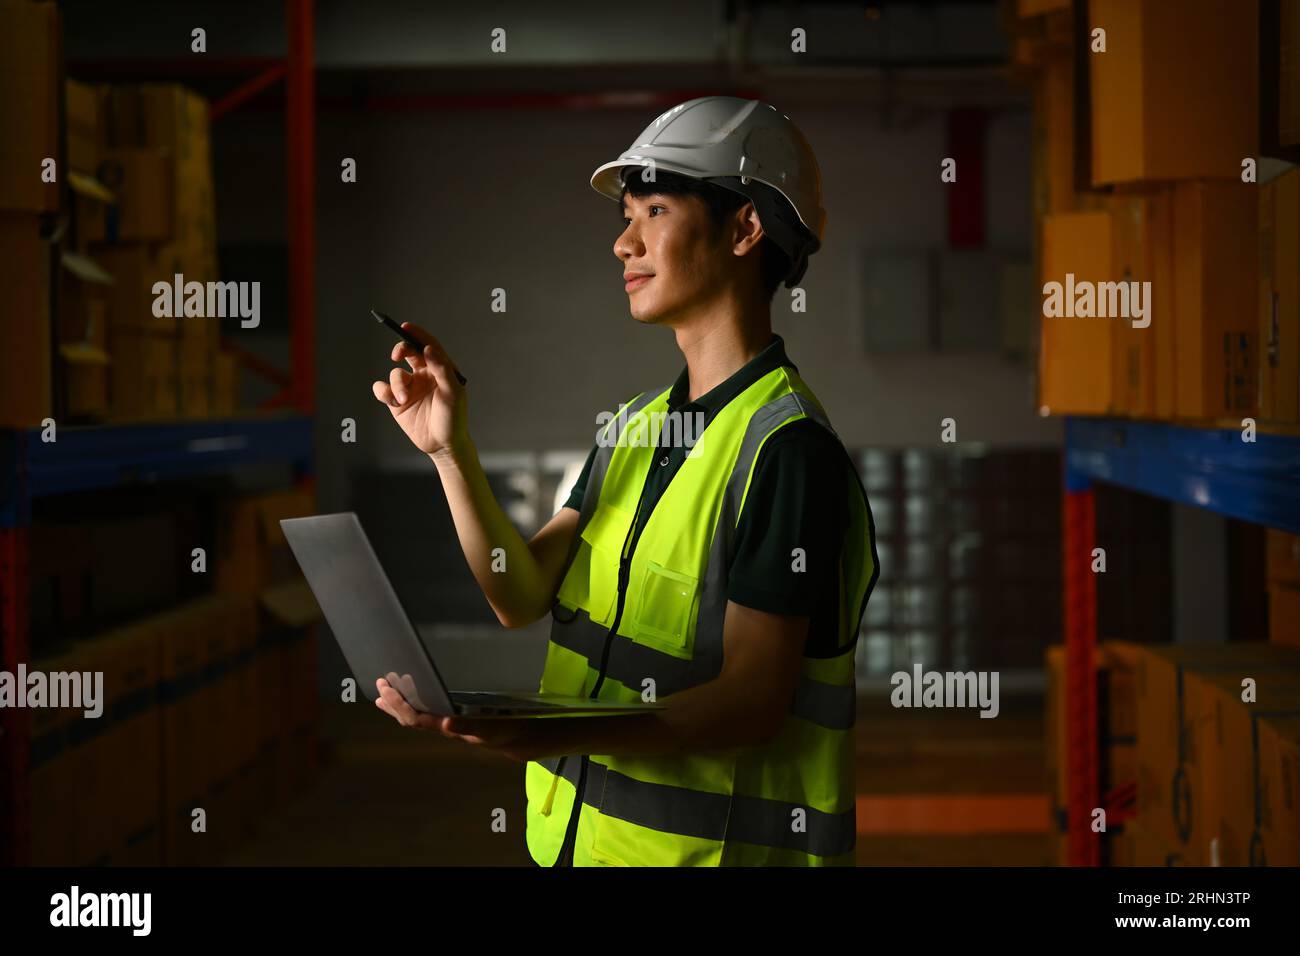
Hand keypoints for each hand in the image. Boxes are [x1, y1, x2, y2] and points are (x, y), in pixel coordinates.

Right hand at [370, 322, 467, 458]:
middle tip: (397, 355)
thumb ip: (442, 369)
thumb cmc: (453, 418)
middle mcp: (423, 375)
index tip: (406, 326)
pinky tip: (394, 401)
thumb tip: (429, 347)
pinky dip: (384, 392)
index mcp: (440, 369)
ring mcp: (409, 387)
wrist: (442, 444)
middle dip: (400, 349)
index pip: (428, 345)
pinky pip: (383, 389)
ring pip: (395, 373)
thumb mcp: (453, 393)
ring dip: (397, 384)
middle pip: (407, 352)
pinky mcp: (397, 401)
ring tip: (404, 399)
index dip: (416, 334)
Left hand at [374, 678, 544, 761]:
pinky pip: (426, 712)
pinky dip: (414, 703)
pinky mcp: (453, 719)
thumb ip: (469, 726)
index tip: (387, 690)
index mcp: (449, 727)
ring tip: (383, 694)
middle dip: (394, 702)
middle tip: (380, 684)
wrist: (516, 737)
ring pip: (416, 716)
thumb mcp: (490, 728)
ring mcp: (447, 724)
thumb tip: (446, 723)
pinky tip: (410, 697)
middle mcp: (444, 726)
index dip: (399, 705)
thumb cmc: (503, 730)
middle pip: (411, 717)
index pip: (416, 718)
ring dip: (399, 704)